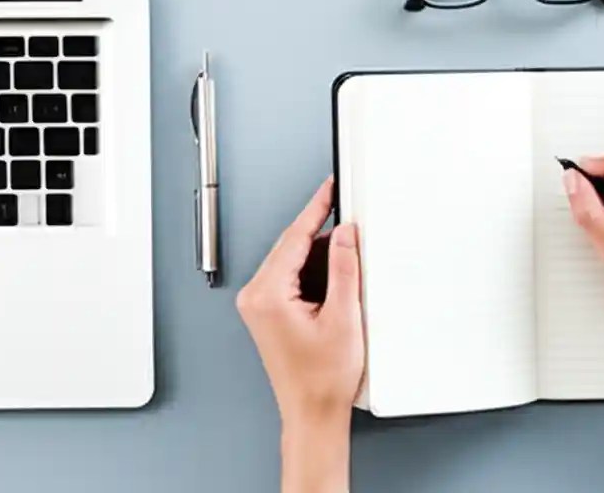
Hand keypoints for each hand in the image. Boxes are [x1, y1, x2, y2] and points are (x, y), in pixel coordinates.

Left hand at [238, 177, 363, 429]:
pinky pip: (289, 276)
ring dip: (317, 251)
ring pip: (290, 260)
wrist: (312, 413)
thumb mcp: (344, 317)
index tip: (328, 189)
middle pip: (290, 245)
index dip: (316, 209)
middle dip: (319, 228)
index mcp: (267, 295)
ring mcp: (259, 305)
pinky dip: (311, 269)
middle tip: (345, 211)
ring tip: (347, 247)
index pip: (293, 238)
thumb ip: (344, 269)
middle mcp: (256, 297)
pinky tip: (333, 269)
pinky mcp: (267, 312)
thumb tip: (344, 234)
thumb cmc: (322, 380)